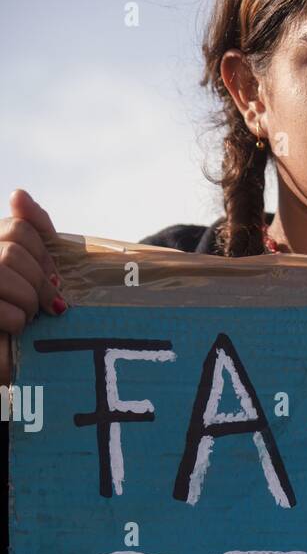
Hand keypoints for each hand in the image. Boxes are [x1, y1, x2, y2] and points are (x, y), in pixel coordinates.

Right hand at [0, 189, 66, 384]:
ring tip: (27, 318)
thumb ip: (31, 233)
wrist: (11, 358)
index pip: (19, 228)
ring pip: (3, 272)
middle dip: (37, 282)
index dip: (42, 253)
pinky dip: (16, 324)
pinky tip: (12, 331)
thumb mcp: (32, 271)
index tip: (53, 277)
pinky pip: (6, 313)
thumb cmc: (20, 314)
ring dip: (27, 303)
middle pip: (12, 252)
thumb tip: (18, 195)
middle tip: (48, 305)